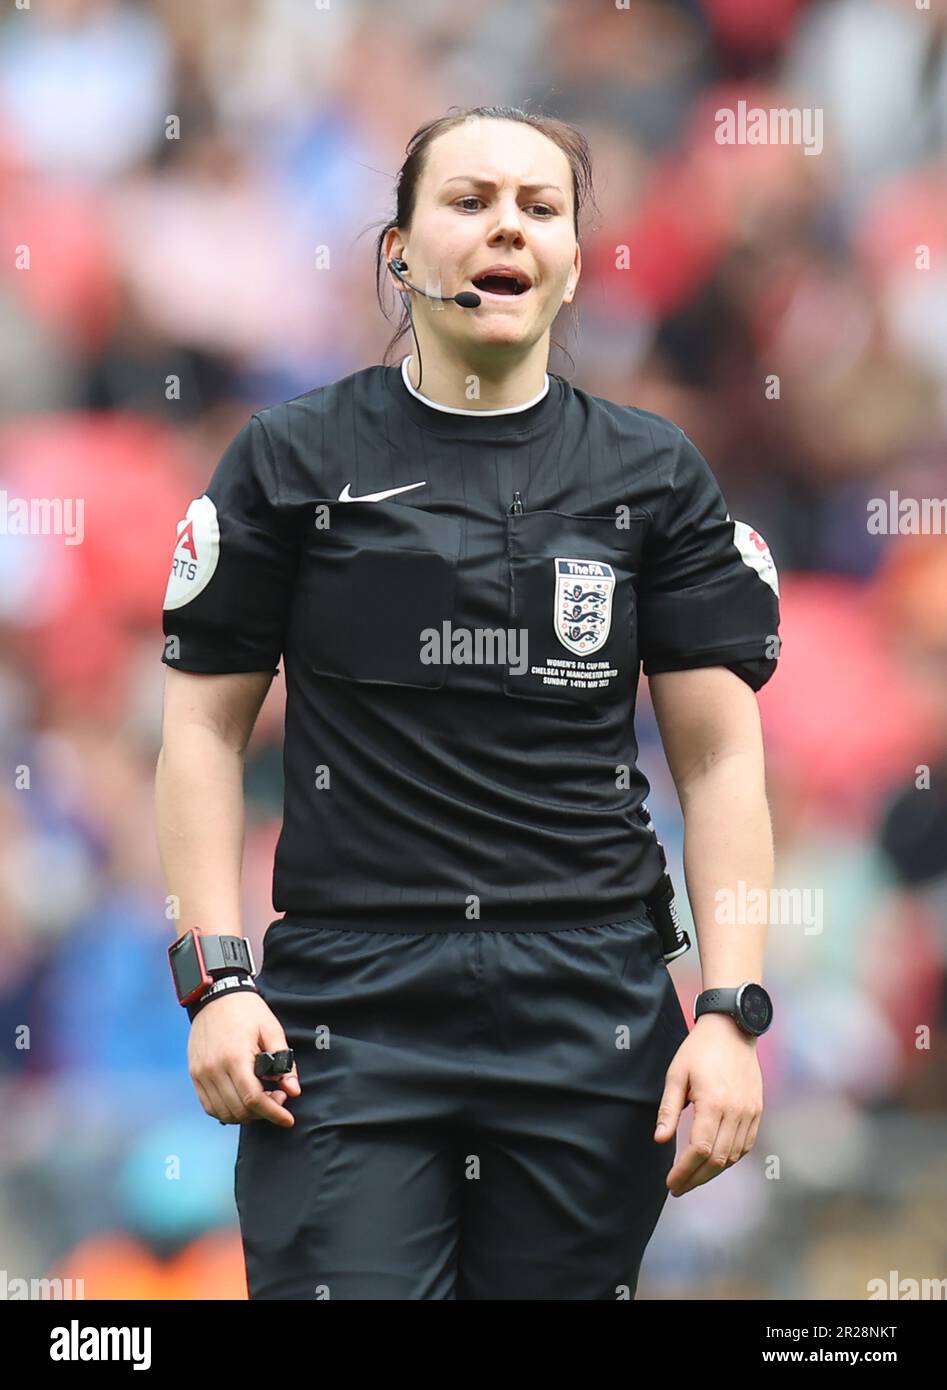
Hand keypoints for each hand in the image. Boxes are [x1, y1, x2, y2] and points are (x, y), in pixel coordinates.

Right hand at [187, 989, 301, 1127]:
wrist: (216, 995)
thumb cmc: (248, 1011)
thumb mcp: (272, 1030)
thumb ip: (284, 1062)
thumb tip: (293, 1091)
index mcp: (235, 1057)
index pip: (254, 1100)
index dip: (274, 1113)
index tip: (288, 1120)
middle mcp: (214, 1069)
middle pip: (239, 1110)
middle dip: (262, 1112)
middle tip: (277, 1097)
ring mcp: (201, 1073)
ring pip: (223, 1112)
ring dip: (244, 1114)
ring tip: (260, 1097)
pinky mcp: (195, 1074)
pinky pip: (209, 1106)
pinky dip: (226, 1110)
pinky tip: (241, 1099)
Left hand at [653, 1012, 762, 1195]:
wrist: (733, 1029)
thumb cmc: (699, 1050)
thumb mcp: (676, 1074)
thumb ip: (669, 1110)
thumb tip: (660, 1140)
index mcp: (713, 1103)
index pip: (699, 1150)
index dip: (684, 1171)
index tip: (671, 1182)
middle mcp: (736, 1112)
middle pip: (717, 1160)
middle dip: (696, 1178)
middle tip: (677, 1188)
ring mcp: (750, 1113)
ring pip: (733, 1156)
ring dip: (712, 1172)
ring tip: (692, 1177)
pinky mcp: (757, 1111)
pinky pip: (745, 1146)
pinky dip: (729, 1159)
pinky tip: (714, 1162)